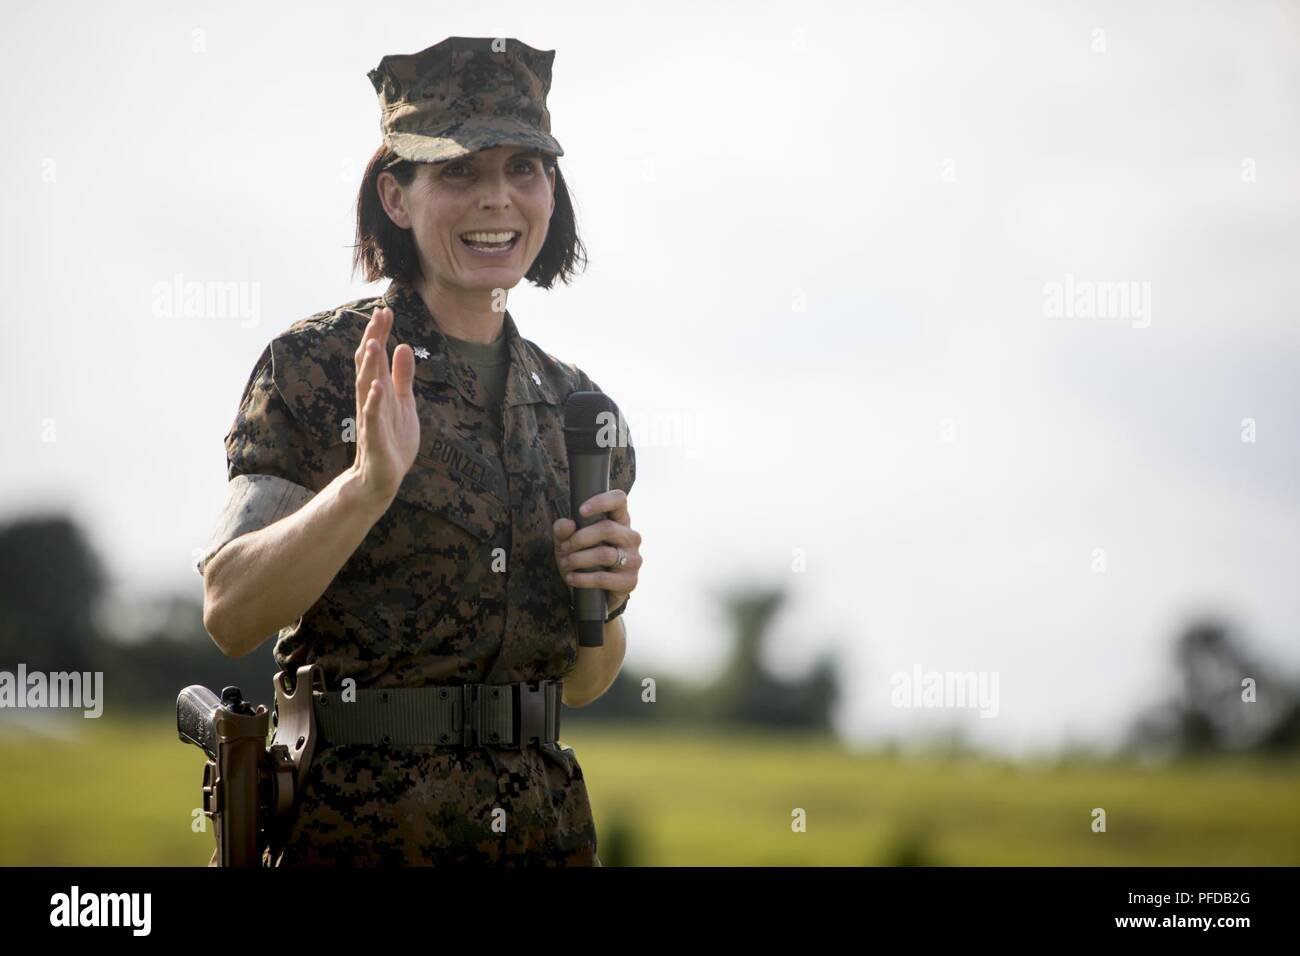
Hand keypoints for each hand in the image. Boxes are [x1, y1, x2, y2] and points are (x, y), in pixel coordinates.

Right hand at [350, 306, 418, 507]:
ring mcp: (371, 418)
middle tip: (379, 315)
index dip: (380, 334)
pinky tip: (377, 387)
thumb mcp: (403, 402)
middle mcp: (371, 400)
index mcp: (379, 390)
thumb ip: (402, 376)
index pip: (376, 358)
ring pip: (366, 387)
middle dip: (374, 340)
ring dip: (370, 366)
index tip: (385, 310)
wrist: (380, 477)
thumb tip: (403, 346)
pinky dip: (374, 402)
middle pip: (369, 366)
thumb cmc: (392, 439)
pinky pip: (372, 418)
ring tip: (375, 343)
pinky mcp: (375, 439)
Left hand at [552, 489, 640, 613]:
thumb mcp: (566, 542)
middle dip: (580, 538)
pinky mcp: (630, 581)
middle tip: (565, 548)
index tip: (581, 511)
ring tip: (566, 563)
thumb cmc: (581, 559)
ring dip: (579, 559)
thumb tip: (567, 524)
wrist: (591, 593)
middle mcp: (631, 537)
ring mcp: (634, 559)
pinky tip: (571, 578)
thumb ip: (562, 530)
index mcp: (619, 520)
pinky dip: (583, 578)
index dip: (602, 501)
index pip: (619, 500)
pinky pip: (604, 578)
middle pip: (608, 528)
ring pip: (605, 554)